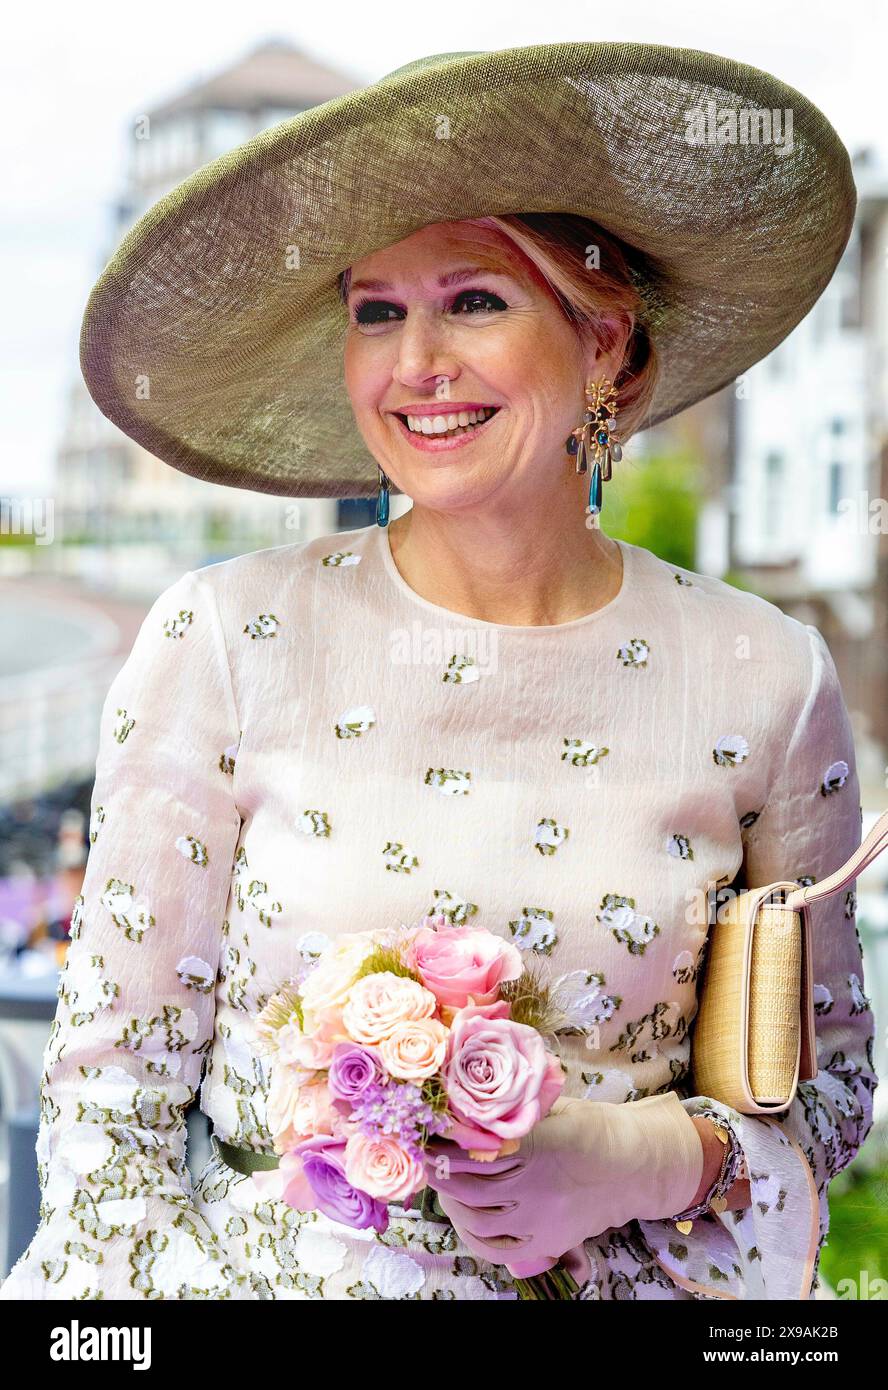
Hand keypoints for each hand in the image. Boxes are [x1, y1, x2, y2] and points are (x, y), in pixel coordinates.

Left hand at [424, 1091, 704, 1277]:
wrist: (634, 1167)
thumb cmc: (591, 1128)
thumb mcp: (554, 1105)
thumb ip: (514, 1106)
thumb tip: (466, 1096)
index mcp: (539, 1144)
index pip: (475, 1147)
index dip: (446, 1140)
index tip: (429, 1129)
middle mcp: (536, 1186)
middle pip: (468, 1183)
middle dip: (439, 1168)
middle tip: (427, 1152)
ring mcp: (539, 1220)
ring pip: (474, 1215)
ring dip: (450, 1197)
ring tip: (441, 1179)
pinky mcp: (545, 1242)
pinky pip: (494, 1246)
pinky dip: (470, 1231)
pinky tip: (462, 1212)